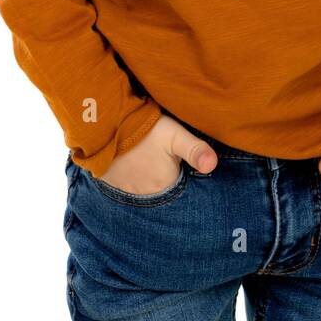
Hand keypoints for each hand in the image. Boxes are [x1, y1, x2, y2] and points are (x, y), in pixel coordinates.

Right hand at [99, 114, 217, 194]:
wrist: (108, 124)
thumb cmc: (145, 129)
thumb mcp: (175, 135)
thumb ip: (195, 150)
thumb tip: (212, 165)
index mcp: (165, 185)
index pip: (178, 187)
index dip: (179, 173)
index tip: (175, 162)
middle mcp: (145, 195)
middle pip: (160, 189)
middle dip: (162, 178)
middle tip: (158, 159)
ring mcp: (125, 191)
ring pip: (141, 189)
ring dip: (144, 179)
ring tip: (144, 160)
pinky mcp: (110, 184)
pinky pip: (123, 186)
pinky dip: (128, 178)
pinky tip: (129, 164)